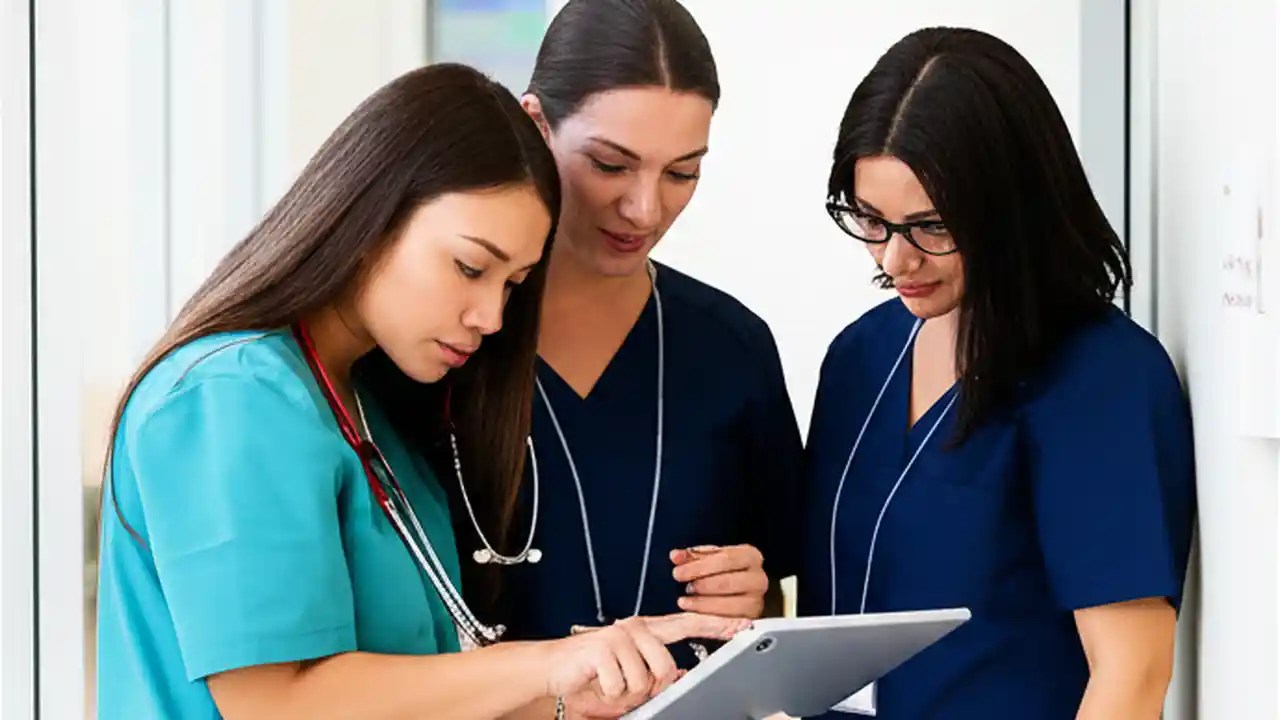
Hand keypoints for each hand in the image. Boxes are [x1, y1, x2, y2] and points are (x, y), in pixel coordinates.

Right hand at [541, 614, 749, 714]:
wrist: (552, 669)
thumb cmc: (591, 672)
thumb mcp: (630, 674)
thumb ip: (657, 673)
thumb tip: (683, 674)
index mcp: (645, 630)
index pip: (688, 623)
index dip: (716, 625)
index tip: (742, 625)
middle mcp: (634, 627)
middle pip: (667, 667)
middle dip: (652, 686)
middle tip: (627, 686)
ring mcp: (619, 636)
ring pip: (645, 682)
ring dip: (625, 694)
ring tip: (607, 684)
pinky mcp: (604, 648)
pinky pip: (621, 687)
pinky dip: (608, 694)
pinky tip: (596, 682)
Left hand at [671, 544, 768, 618]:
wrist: (738, 589)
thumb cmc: (723, 570)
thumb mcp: (709, 558)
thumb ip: (692, 556)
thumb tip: (676, 556)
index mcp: (750, 556)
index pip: (726, 559)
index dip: (700, 566)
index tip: (680, 572)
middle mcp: (758, 578)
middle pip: (729, 582)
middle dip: (703, 585)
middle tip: (686, 587)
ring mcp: (756, 600)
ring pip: (730, 604)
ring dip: (704, 604)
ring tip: (686, 601)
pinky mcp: (750, 619)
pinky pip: (730, 621)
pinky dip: (710, 618)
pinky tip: (694, 614)